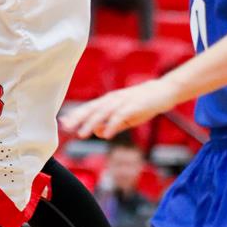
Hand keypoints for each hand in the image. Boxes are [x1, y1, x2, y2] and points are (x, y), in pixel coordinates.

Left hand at [60, 75, 181, 139]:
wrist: (162, 91)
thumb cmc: (142, 104)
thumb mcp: (125, 116)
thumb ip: (112, 125)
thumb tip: (98, 133)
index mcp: (109, 101)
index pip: (89, 107)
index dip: (76, 115)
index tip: (63, 123)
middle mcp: (113, 99)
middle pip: (92, 109)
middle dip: (78, 118)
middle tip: (66, 127)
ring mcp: (123, 102)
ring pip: (103, 113)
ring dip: (91, 124)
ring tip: (82, 134)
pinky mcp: (134, 106)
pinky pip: (120, 116)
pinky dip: (112, 125)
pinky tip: (105, 135)